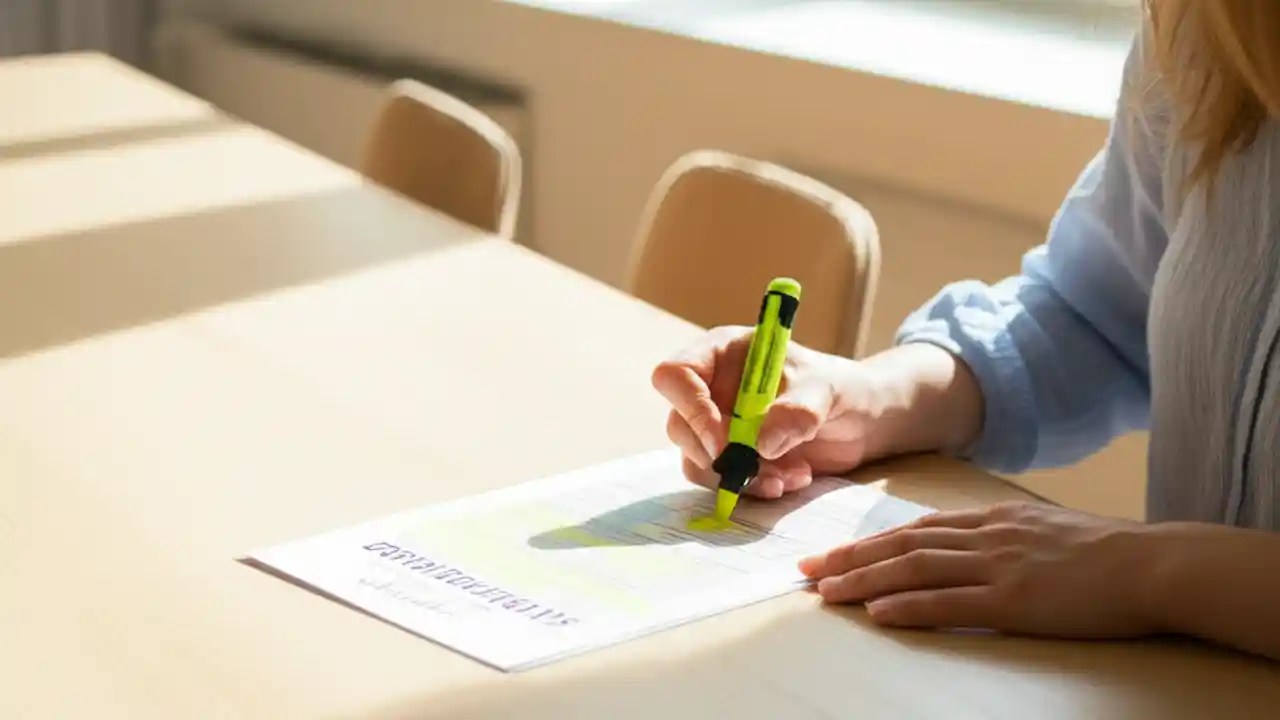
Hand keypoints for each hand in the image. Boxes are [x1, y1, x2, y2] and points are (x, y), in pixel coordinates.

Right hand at [651, 326, 880, 498]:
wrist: (861, 421)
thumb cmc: (841, 388)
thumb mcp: (827, 391)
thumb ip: (798, 411)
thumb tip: (761, 443)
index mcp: (723, 353)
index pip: (675, 374)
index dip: (690, 408)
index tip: (722, 440)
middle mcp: (711, 388)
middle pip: (679, 424)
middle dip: (716, 454)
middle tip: (758, 467)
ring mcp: (718, 425)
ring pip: (697, 459)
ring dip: (738, 477)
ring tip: (787, 477)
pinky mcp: (731, 457)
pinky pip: (721, 480)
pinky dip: (752, 488)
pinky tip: (790, 480)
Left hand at [798, 501, 1156, 637]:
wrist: (1152, 563)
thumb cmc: (1106, 553)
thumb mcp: (1045, 530)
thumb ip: (1004, 536)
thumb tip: (969, 548)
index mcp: (993, 518)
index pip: (916, 528)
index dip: (870, 540)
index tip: (834, 552)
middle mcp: (986, 535)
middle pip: (902, 543)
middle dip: (850, 557)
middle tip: (807, 569)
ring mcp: (998, 565)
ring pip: (915, 568)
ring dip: (865, 580)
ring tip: (826, 591)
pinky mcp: (1014, 599)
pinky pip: (950, 601)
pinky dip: (909, 605)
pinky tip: (878, 612)